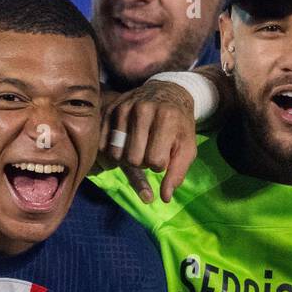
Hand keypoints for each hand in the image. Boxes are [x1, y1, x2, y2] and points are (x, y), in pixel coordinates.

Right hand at [96, 80, 198, 202]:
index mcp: (166, 119)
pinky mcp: (111, 109)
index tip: (164, 156)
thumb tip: (164, 198)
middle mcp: (143, 110)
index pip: (155, 162)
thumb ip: (178, 173)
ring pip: (116, 153)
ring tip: (138, 147)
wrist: (168, 92)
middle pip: (133, 160)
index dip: (160, 165)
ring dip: (127, 158)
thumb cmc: (179, 125)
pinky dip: (114, 151)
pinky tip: (125, 144)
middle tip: (150, 152)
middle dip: (143, 163)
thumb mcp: (187, 148)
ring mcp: (124, 107)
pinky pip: (104, 144)